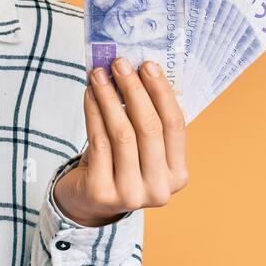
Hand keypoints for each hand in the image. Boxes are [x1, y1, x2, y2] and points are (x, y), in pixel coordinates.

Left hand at [52, 57, 188, 225]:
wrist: (87, 202)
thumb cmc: (118, 165)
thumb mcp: (140, 148)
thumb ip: (147, 119)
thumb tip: (139, 71)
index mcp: (177, 176)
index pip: (175, 126)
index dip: (161, 93)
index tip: (148, 65)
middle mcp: (159, 189)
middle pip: (149, 128)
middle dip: (134, 90)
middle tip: (120, 64)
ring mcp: (131, 195)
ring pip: (122, 134)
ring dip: (110, 98)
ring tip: (99, 75)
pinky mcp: (101, 192)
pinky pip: (98, 142)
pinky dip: (93, 113)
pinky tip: (89, 94)